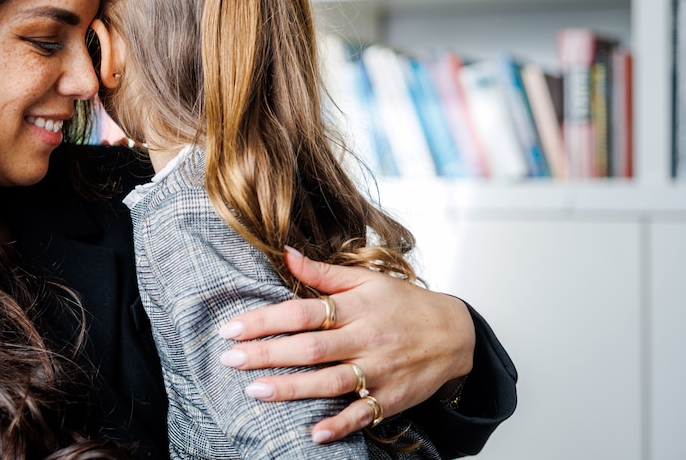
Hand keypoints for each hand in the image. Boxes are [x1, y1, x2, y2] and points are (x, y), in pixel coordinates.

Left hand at [216, 247, 473, 443]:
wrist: (456, 334)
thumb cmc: (404, 304)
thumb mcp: (367, 280)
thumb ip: (323, 272)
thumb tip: (284, 253)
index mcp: (355, 308)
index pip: (302, 312)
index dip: (265, 320)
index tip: (231, 328)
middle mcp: (365, 339)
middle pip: (310, 348)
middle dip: (267, 354)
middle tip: (230, 360)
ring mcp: (379, 371)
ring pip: (330, 382)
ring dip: (292, 389)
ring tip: (255, 391)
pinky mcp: (391, 398)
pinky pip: (363, 414)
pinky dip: (339, 425)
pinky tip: (313, 433)